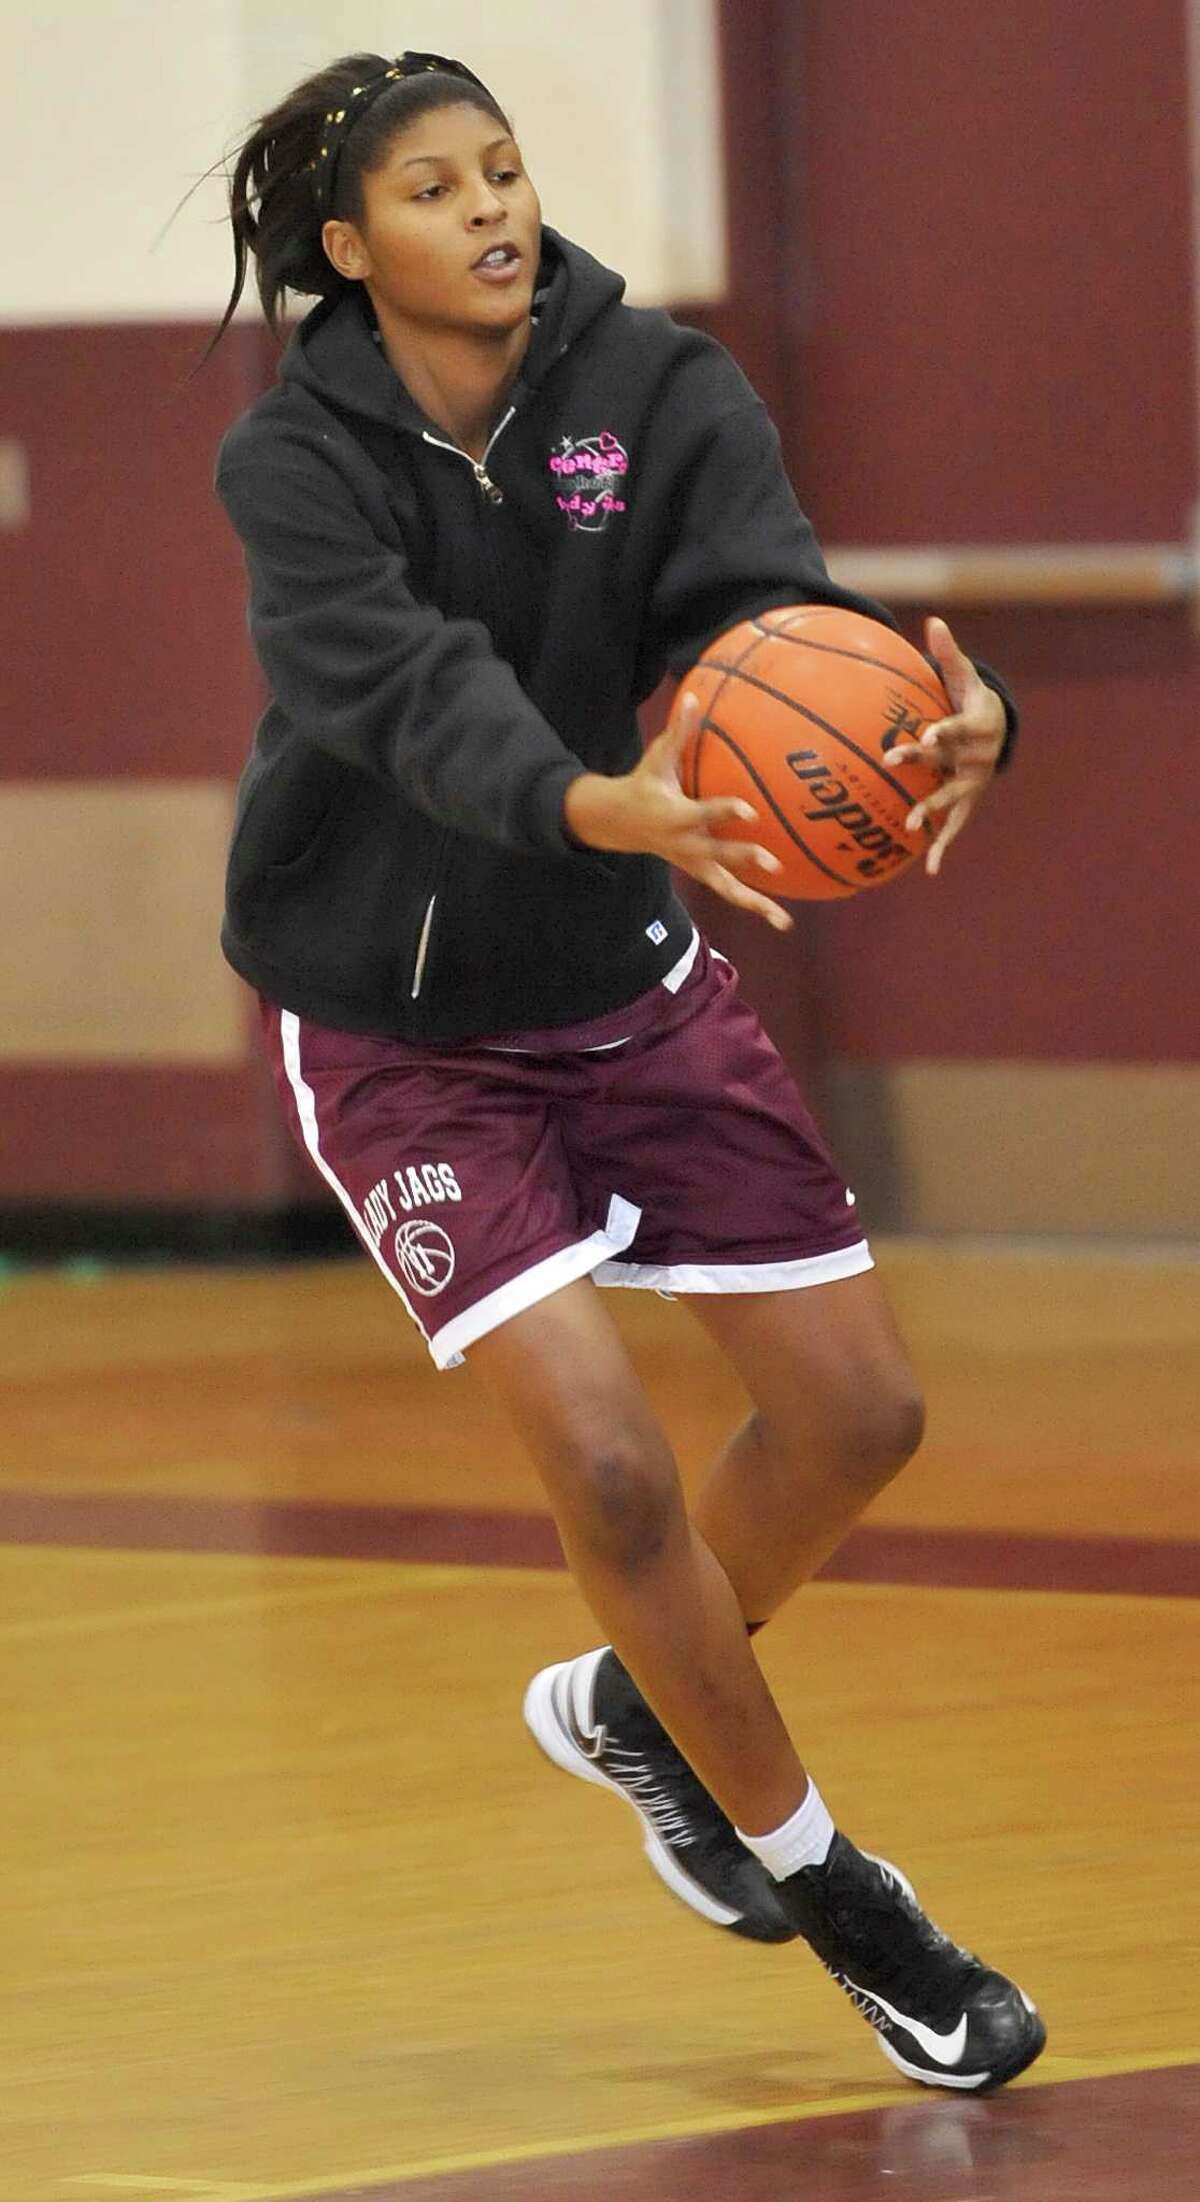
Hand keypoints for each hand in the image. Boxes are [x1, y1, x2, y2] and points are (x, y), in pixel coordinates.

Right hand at [563, 691, 792, 930]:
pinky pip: (729, 892)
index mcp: (676, 816)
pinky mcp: (701, 874)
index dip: (726, 813)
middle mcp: (686, 845)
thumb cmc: (644, 784)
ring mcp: (694, 863)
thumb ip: (678, 731)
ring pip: (726, 888)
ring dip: (754, 903)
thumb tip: (690, 695)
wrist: (617, 824)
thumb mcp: (656, 758)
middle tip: (774, 864)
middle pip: (718, 856)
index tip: (751, 812)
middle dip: (744, 859)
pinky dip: (754, 905)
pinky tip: (780, 918)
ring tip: (782, 921)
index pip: (704, 814)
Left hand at [886, 616, 1006, 875]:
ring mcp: (971, 782)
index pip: (955, 727)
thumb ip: (949, 654)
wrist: (999, 731)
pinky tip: (929, 869)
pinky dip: (942, 846)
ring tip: (909, 826)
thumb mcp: (963, 677)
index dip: (942, 731)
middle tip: (891, 762)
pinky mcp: (967, 801)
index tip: (924, 733)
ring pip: (949, 797)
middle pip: (944, 760)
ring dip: (930, 810)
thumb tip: (933, 621)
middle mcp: (974, 756)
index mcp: (973, 726)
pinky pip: (954, 826)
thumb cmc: (971, 700)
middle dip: (919, 763)